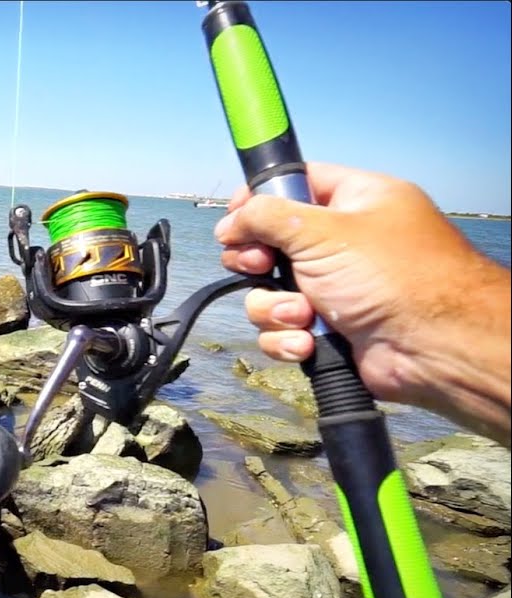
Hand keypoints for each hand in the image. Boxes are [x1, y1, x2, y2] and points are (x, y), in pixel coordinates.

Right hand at [217, 162, 509, 443]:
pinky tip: (307, 341)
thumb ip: (267, 216)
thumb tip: (232, 221)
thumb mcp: (322, 231)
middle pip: (271, 242)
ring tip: (302, 315)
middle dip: (256, 261)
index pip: (296, 184)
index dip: (258, 199)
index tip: (234, 217)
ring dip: (274, 306)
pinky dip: (288, 338)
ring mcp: (335, 288)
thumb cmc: (393, 277)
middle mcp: (345, 243)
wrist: (433, 347)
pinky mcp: (328, 329)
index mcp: (356, 202)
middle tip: (258, 265)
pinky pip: (283, 329)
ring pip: (269, 292)